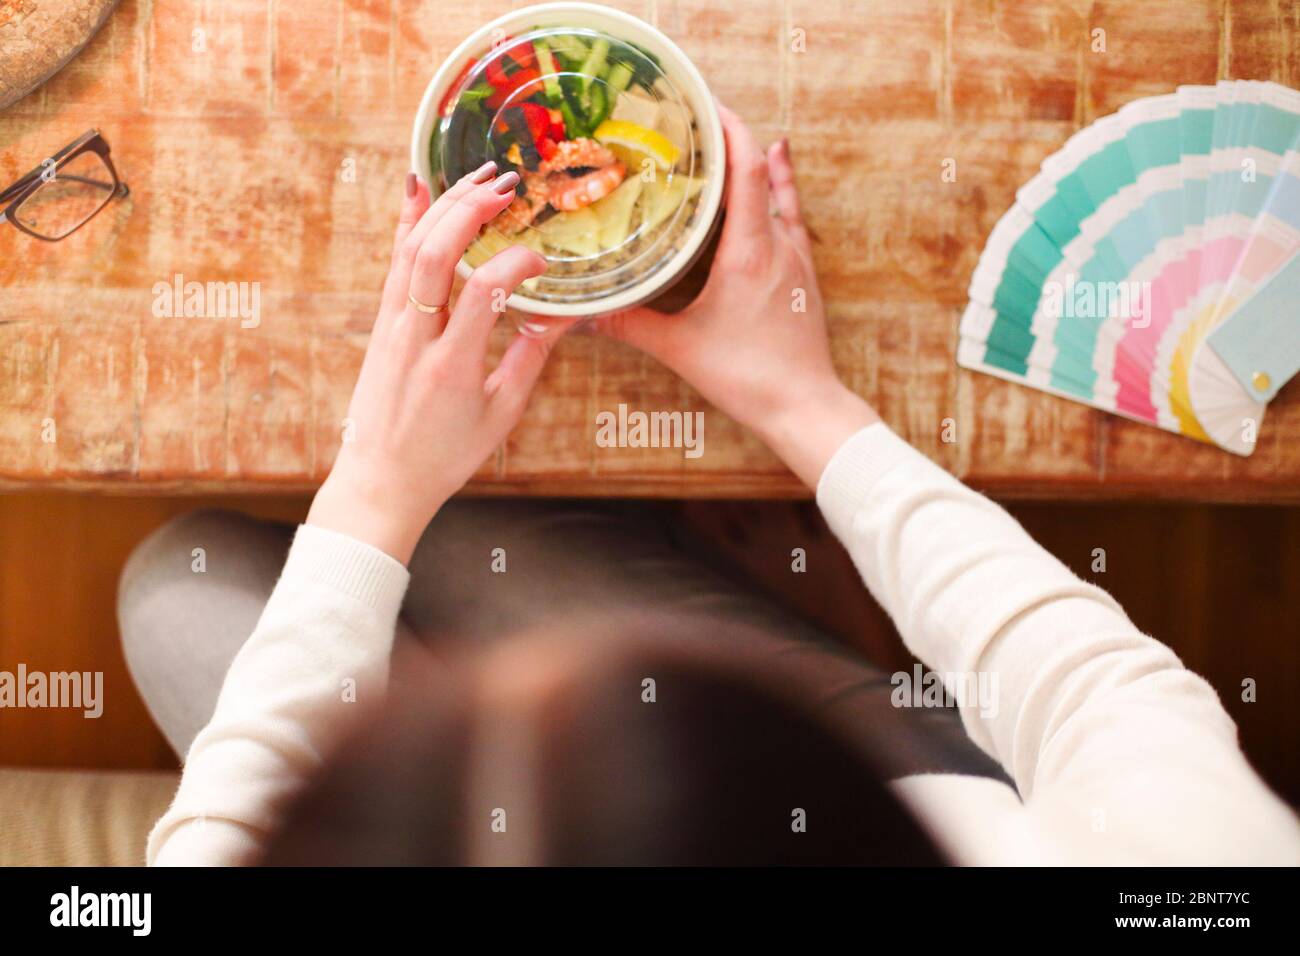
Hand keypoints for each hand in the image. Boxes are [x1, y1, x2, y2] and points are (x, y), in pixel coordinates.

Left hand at [308, 166, 571, 563]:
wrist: (380, 481)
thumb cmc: (444, 455)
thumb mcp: (500, 415)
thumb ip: (529, 360)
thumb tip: (563, 315)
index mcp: (451, 367)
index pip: (484, 292)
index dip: (517, 265)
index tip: (542, 263)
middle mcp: (415, 339)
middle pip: (434, 254)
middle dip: (470, 209)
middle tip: (507, 184)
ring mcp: (391, 328)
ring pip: (409, 250)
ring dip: (442, 205)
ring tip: (477, 175)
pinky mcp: (381, 324)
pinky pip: (394, 263)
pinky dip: (408, 222)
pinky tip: (420, 190)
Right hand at [596, 102, 877, 488]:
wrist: (806, 408)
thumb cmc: (749, 378)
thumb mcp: (680, 349)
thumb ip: (631, 326)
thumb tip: (581, 316)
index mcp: (750, 252)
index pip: (748, 169)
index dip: (730, 129)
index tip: (706, 104)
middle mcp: (779, 246)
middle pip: (764, 171)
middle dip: (733, 139)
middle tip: (700, 119)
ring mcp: (797, 260)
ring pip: (780, 194)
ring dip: (757, 162)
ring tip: (730, 140)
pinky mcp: (803, 277)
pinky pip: (791, 218)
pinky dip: (779, 191)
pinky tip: (777, 177)